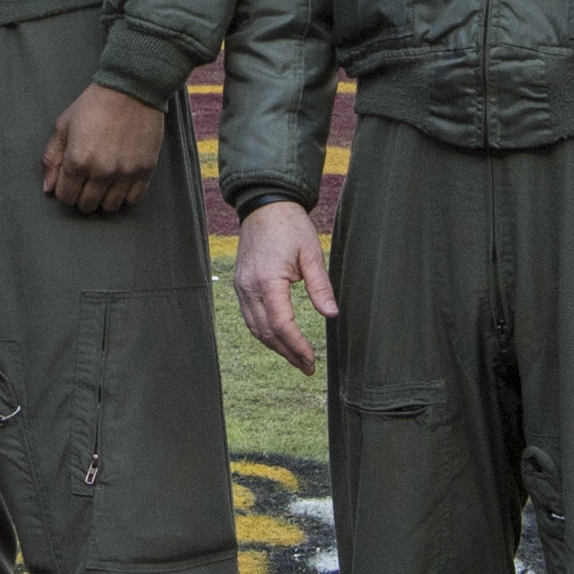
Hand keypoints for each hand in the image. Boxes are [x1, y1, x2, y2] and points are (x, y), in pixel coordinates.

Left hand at [41, 82, 167, 217]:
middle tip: (86, 182)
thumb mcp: (64, 125)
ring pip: (110, 207)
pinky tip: (120, 183)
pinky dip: (124, 197)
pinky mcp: (145, 171)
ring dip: (103, 200)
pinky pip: (133, 200)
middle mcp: (101, 172)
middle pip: (87, 205)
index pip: (65, 197)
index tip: (70, 181)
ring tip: (104, 184)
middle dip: (82, 197)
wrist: (132, 89)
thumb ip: (51, 158)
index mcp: (77, 160)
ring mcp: (125, 173)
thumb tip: (48, 188)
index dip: (65, 191)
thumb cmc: (94, 104)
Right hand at [233, 200, 337, 373]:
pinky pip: (250, 317)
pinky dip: (265, 333)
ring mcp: (241, 287)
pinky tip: (279, 339)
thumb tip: (332, 315)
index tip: (312, 360)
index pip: (282, 325)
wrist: (265, 206)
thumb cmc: (290, 226)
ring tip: (296, 358)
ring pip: (255, 329)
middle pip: (266, 333)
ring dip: (275, 347)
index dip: (297, 346)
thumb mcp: (311, 254)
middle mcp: (249, 288)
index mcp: (267, 281)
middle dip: (287, 353)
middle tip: (307, 367)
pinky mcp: (241, 285)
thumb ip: (320, 287)